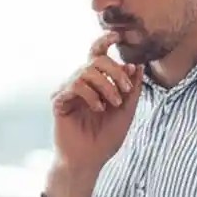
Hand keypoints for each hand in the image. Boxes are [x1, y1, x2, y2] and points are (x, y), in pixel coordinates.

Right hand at [51, 33, 142, 173]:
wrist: (90, 161)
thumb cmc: (106, 138)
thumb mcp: (127, 111)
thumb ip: (133, 90)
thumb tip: (137, 65)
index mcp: (96, 82)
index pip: (98, 55)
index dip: (105, 41)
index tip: (118, 35)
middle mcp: (80, 83)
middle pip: (96, 59)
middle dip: (115, 71)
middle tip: (126, 90)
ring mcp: (68, 90)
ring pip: (86, 71)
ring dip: (106, 85)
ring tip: (112, 104)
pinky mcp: (59, 101)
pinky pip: (75, 85)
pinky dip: (91, 95)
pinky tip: (98, 108)